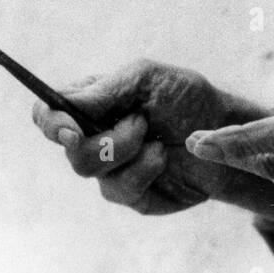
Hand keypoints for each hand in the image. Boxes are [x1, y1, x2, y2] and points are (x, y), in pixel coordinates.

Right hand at [33, 59, 273, 221]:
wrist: (226, 134)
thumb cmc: (186, 98)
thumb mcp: (146, 78)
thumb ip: (103, 90)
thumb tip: (60, 107)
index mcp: (91, 103)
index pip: (47, 112)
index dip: (48, 120)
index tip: (68, 126)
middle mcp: (94, 136)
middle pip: (66, 148)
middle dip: (102, 138)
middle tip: (138, 124)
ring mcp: (111, 168)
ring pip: (89, 170)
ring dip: (127, 149)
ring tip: (157, 136)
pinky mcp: (130, 194)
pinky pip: (120, 190)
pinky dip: (144, 169)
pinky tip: (163, 156)